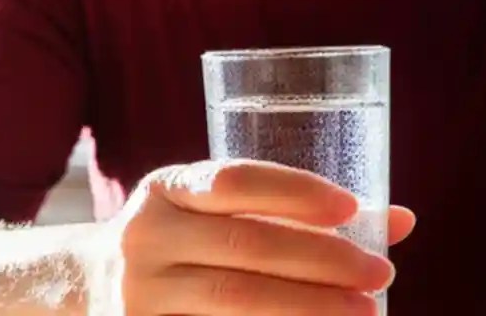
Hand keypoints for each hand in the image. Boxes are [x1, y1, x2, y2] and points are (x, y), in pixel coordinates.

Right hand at [83, 159, 416, 314]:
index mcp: (165, 190)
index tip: (353, 207)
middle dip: (320, 261)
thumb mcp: (212, 212)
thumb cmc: (179, 244)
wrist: (84, 291)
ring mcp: (141, 296)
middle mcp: (145, 238)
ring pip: (233, 301)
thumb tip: (401, 221)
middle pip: (243, 247)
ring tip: (364, 312)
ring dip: (308, 307)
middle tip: (379, 274)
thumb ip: (292, 211)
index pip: (234, 182)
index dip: (295, 191)